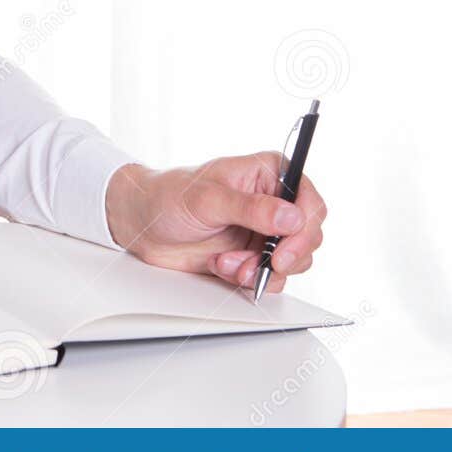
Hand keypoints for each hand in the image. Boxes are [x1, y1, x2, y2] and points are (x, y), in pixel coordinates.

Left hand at [103, 153, 326, 292]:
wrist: (143, 225)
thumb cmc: (168, 196)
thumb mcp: (208, 198)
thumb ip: (251, 208)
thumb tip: (292, 216)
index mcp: (268, 173)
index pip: (309, 201)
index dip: (305, 228)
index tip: (284, 249)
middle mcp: (272, 201)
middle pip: (308, 235)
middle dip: (285, 255)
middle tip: (264, 265)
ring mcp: (264, 231)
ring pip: (293, 260)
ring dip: (262, 269)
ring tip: (227, 263)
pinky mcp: (252, 255)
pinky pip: (271, 276)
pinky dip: (249, 278)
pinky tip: (222, 266)